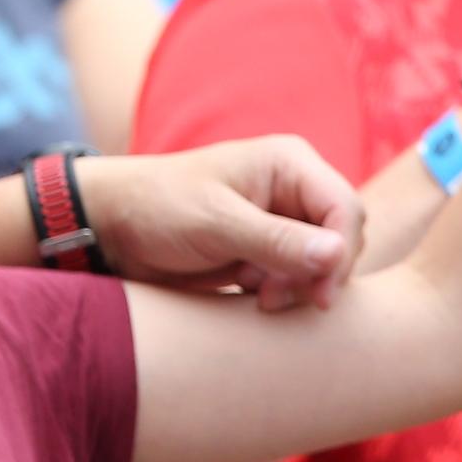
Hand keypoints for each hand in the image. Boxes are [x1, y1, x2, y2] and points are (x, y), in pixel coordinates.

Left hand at [78, 136, 366, 312]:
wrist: (115, 229)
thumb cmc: (160, 208)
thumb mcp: (216, 223)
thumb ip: (276, 240)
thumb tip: (338, 254)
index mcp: (289, 163)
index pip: (345, 209)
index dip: (341, 254)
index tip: (318, 295)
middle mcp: (293, 189)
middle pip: (343, 238)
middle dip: (318, 274)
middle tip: (272, 297)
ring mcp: (282, 221)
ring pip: (325, 263)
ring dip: (300, 287)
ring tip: (256, 294)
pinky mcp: (268, 250)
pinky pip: (301, 277)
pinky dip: (285, 292)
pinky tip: (250, 294)